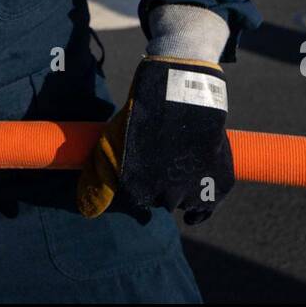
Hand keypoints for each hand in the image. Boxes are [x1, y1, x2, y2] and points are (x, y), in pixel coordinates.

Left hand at [77, 55, 233, 224]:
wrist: (181, 93)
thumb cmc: (142, 116)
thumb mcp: (111, 143)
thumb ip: (98, 179)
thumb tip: (87, 213)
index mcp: (137, 189)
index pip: (139, 200)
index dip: (143, 182)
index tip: (147, 167)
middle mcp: (165, 196)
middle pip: (164, 202)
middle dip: (163, 187)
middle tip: (165, 162)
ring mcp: (193, 191)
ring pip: (186, 204)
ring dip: (184, 193)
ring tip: (181, 168)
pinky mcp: (218, 184)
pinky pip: (208, 208)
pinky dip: (202, 211)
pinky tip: (194, 211)